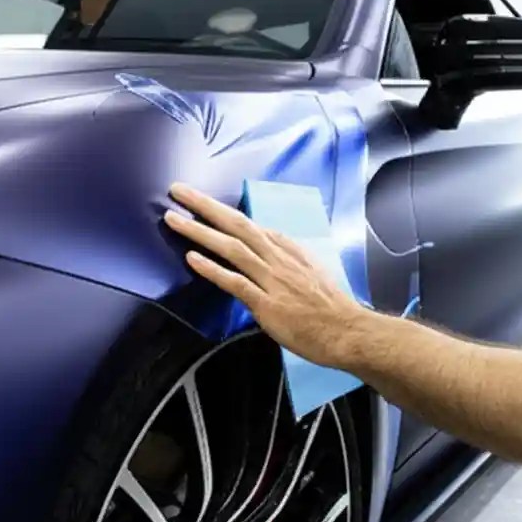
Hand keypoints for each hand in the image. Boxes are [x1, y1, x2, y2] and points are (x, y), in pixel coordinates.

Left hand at [163, 182, 371, 367]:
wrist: (348, 331)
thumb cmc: (331, 307)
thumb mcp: (311, 272)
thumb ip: (287, 261)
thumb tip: (269, 254)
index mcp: (288, 248)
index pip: (250, 224)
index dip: (222, 211)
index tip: (200, 201)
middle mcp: (278, 257)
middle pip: (236, 224)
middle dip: (204, 205)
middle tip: (178, 190)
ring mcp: (272, 278)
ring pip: (231, 247)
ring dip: (200, 231)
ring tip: (173, 219)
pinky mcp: (267, 303)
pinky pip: (235, 281)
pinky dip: (212, 268)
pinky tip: (192, 258)